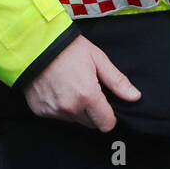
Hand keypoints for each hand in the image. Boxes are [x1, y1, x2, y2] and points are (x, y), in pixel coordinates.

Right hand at [24, 35, 140, 131]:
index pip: (107, 124)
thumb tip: (135, 97)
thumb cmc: (67, 48)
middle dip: (93, 112)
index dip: (109, 115)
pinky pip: (57, 116)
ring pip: (74, 120)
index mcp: (87, 96)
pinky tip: (57, 89)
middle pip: (91, 124)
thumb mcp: (97, 59)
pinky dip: (60, 107)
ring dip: (76, 110)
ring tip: (70, 87)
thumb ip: (117, 81)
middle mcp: (70, 107)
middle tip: (86, 90)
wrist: (33, 44)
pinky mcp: (41, 111)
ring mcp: (54, 110)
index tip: (105, 103)